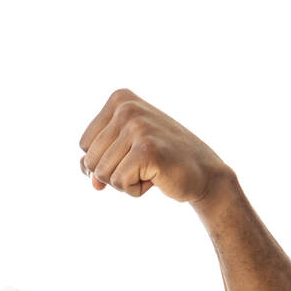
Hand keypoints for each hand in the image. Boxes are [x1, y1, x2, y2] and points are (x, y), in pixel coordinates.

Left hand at [78, 88, 231, 202]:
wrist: (206, 174)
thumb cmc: (164, 160)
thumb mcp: (126, 150)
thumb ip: (99, 158)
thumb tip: (85, 172)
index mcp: (119, 99)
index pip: (84, 145)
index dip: (105, 161)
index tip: (134, 154)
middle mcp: (127, 108)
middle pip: (90, 160)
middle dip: (114, 174)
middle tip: (144, 166)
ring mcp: (137, 126)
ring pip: (101, 174)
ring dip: (125, 183)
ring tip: (151, 170)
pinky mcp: (146, 150)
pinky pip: (118, 183)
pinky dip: (135, 190)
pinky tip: (157, 179)